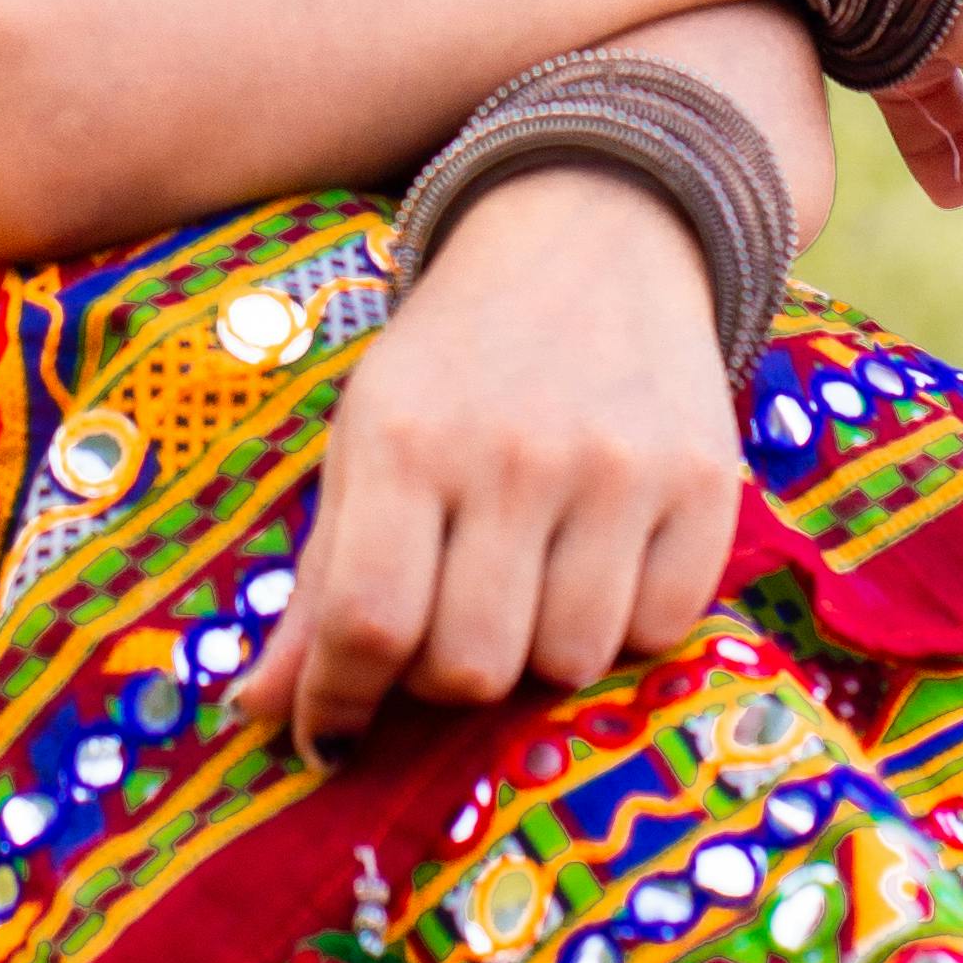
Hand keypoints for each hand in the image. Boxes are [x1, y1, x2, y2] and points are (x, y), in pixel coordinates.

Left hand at [237, 167, 743, 764]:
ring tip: (530, 576)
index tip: (333, 731)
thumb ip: (321, 582)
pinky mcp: (704, 482)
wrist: (595, 232)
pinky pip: (660, 632)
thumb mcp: (366, 438)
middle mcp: (511, 453)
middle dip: (446, 674)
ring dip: (539, 649)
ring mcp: (617, 468)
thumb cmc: (457, 360)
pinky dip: (625, 625)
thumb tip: (258, 716)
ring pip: (568, 664)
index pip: (366, 624)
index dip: (341, 702)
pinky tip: (603, 556)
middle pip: (469, 668)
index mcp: (404, 437)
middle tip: (450, 615)